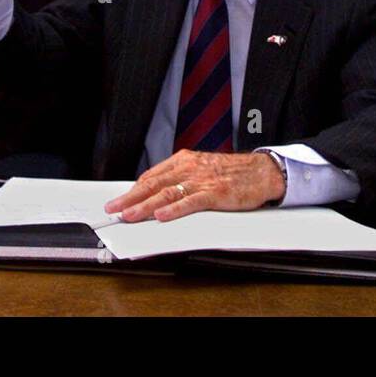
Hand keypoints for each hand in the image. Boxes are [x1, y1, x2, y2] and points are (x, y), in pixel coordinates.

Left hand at [105, 151, 285, 221]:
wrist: (262, 172)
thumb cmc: (233, 173)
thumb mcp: (202, 169)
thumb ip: (180, 179)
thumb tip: (156, 194)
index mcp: (185, 161)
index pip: (152, 175)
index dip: (133, 190)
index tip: (119, 200)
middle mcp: (190, 168)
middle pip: (154, 184)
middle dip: (131, 198)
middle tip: (113, 209)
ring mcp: (202, 180)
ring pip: (167, 193)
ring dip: (145, 206)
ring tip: (129, 215)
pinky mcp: (215, 193)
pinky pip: (190, 202)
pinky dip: (174, 209)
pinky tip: (161, 216)